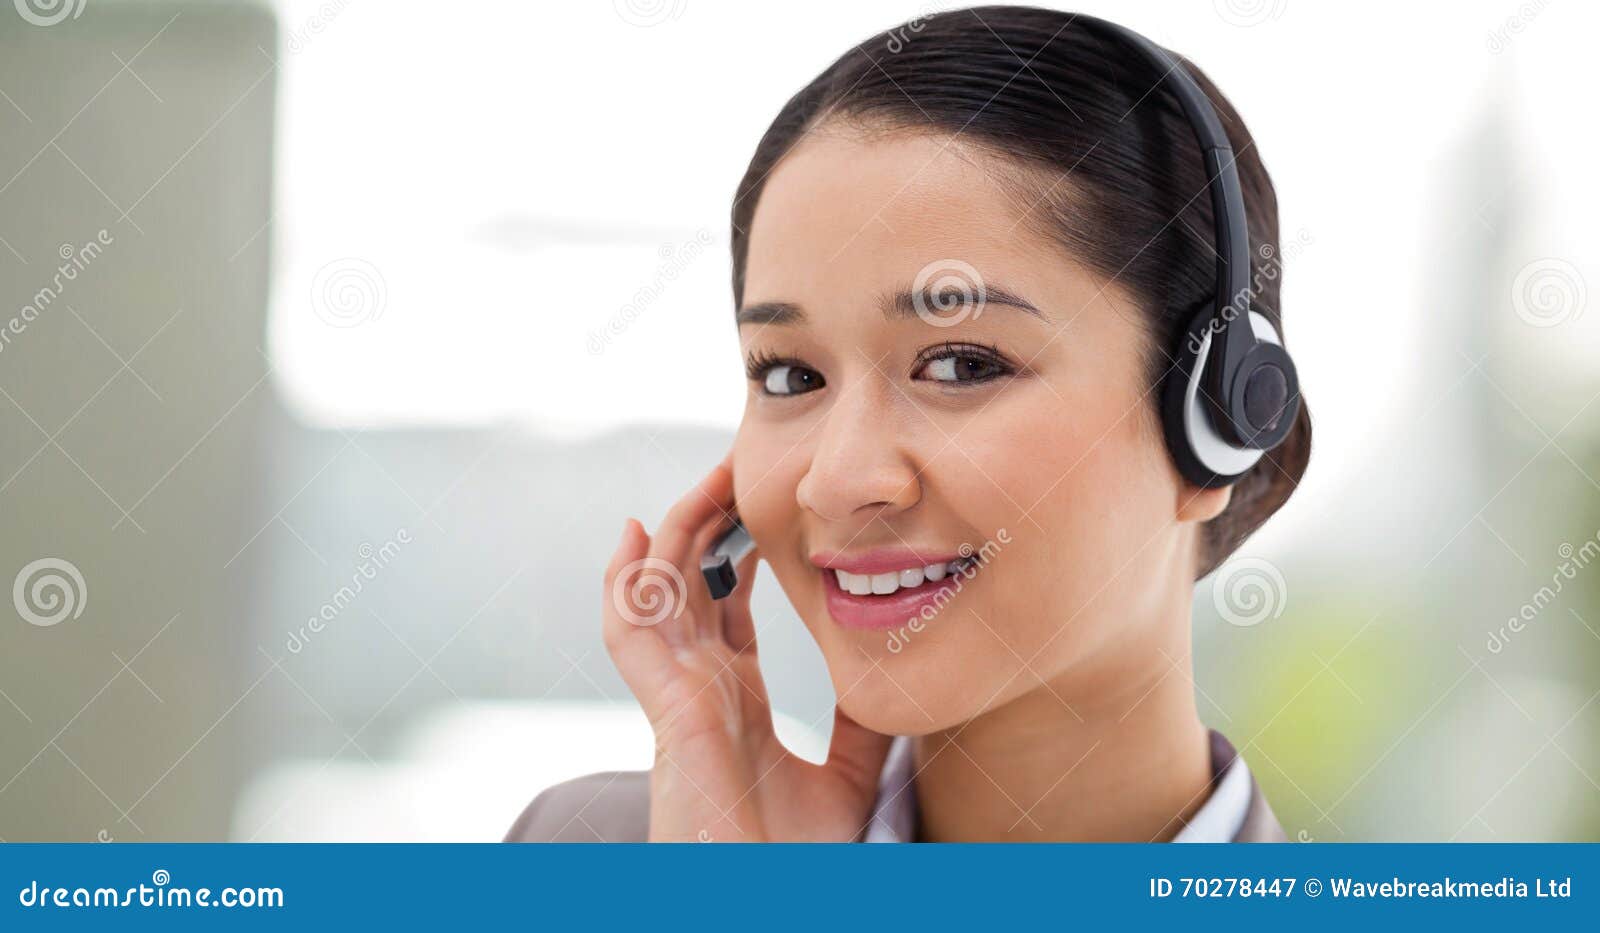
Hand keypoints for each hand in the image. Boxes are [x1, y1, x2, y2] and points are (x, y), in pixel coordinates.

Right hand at [601, 454, 892, 841]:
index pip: (724, 605)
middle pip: (689, 581)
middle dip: (707, 520)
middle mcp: (698, 687)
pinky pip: (629, 631)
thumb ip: (860, 722)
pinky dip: (623, 581)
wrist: (769, 898)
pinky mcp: (667, 706)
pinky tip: (635, 535)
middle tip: (737, 466)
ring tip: (709, 478)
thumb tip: (884, 674)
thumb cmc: (798, 858)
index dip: (737, 550)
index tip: (761, 504)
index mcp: (733, 698)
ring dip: (677, 529)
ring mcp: (677, 694)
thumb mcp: (850, 772)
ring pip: (656, 590)